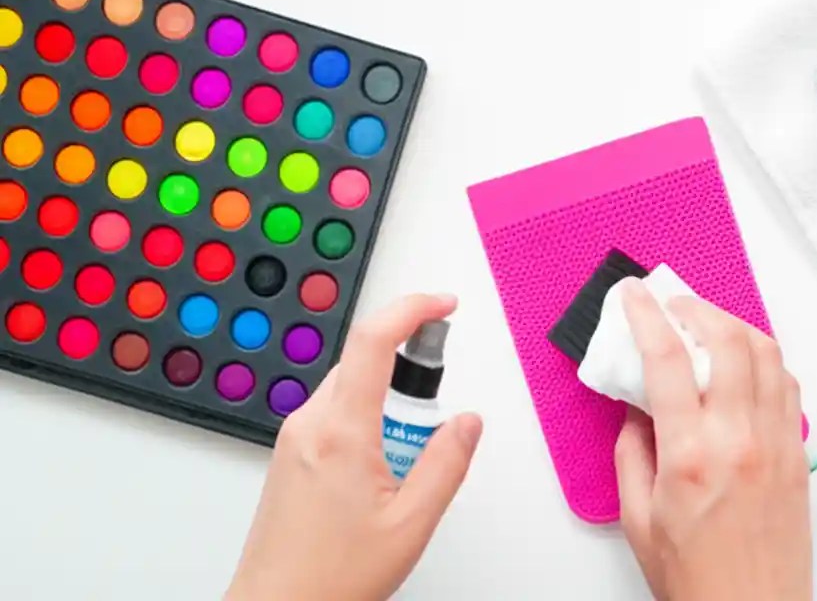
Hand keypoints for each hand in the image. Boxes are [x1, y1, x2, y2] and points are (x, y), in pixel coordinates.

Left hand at [226, 293, 482, 600]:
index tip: (442, 304)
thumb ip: (447, 464)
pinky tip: (379, 476)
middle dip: (408, 375)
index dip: (412, 309)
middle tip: (434, 422)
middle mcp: (309, 425)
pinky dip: (367, 426)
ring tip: (404, 468)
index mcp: (341, 433)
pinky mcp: (288, 455)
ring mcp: (293, 439)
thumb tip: (468, 422)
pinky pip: (335, 415)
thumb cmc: (329, 579)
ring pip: (350, 390)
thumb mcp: (412, 525)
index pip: (373, 340)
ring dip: (388, 406)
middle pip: (363, 362)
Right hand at [614, 280, 811, 600]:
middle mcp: (739, 439)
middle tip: (672, 303)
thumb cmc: (697, 579)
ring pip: (767, 354)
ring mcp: (776, 443)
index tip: (634, 296)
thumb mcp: (637, 517)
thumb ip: (631, 452)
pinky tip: (744, 362)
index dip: (646, 316)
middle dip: (695, 308)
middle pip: (727, 340)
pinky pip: (788, 385)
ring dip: (735, 325)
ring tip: (708, 323)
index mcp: (690, 454)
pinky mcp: (797, 454)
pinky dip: (765, 359)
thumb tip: (634, 408)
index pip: (666, 359)